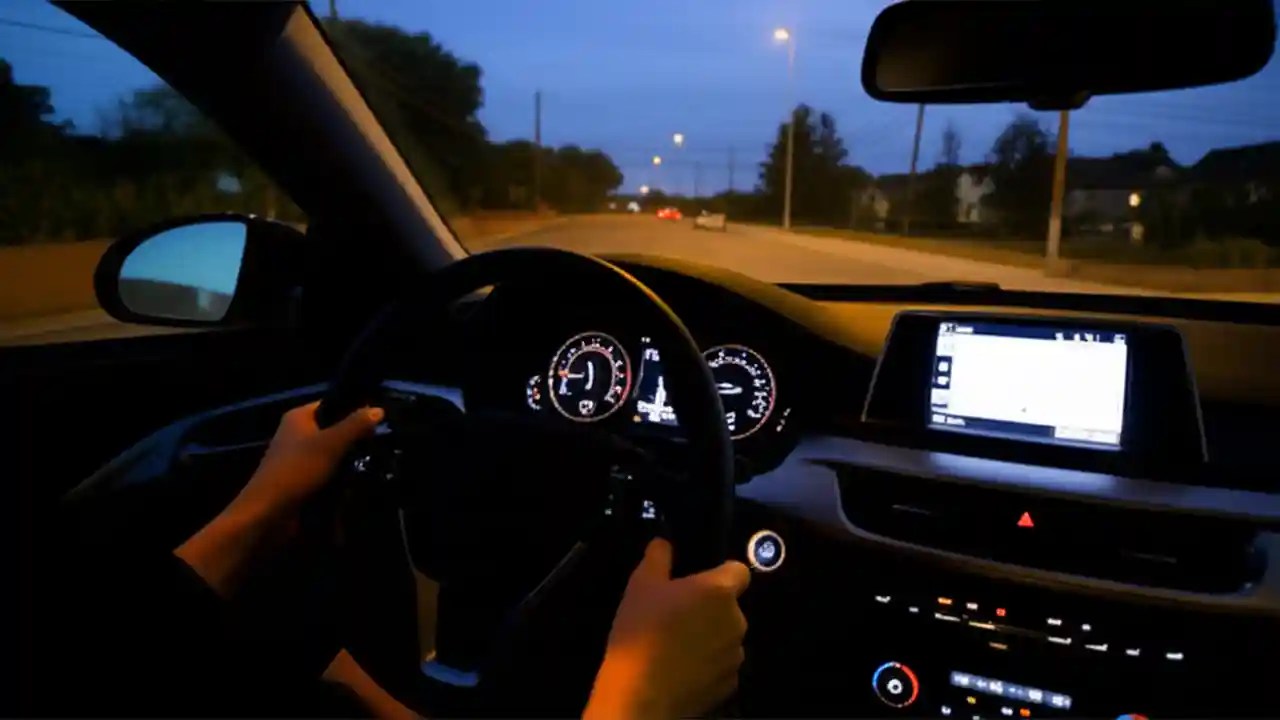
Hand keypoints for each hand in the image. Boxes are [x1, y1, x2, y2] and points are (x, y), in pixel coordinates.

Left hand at [233, 401, 384, 519]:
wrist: (269, 512)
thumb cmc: (298, 470)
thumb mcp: (331, 443)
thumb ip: (356, 425)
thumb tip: (379, 409)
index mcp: (299, 417)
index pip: (332, 404)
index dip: (355, 409)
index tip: (379, 420)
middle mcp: (297, 433)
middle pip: (334, 429)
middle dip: (355, 438)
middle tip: (380, 444)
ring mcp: (298, 457)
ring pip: (332, 452)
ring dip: (350, 459)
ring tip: (375, 462)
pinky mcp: (302, 479)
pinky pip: (327, 471)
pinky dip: (341, 476)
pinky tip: (359, 480)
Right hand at [585, 538, 749, 719]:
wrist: (641, 693)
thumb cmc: (642, 631)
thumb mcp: (640, 586)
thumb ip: (657, 558)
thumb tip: (663, 542)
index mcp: (719, 591)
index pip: (739, 570)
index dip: (722, 572)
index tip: (700, 581)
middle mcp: (736, 620)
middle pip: (730, 606)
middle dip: (711, 608)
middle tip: (679, 615)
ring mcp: (735, 655)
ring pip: (727, 637)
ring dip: (711, 637)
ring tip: (678, 646)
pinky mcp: (730, 684)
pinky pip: (722, 665)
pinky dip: (709, 665)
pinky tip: (683, 669)